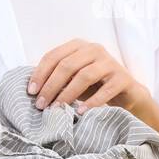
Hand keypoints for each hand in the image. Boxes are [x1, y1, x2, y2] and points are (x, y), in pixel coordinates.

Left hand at [28, 39, 147, 114]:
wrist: (127, 93)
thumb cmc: (94, 85)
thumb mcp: (73, 78)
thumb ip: (57, 78)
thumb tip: (33, 89)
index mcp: (79, 46)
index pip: (54, 56)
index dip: (40, 73)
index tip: (31, 92)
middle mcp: (95, 49)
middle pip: (67, 65)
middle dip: (51, 86)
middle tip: (41, 105)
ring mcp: (110, 63)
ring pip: (84, 76)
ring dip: (68, 94)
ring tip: (57, 109)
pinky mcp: (122, 78)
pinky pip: (105, 90)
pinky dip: (91, 102)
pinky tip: (80, 112)